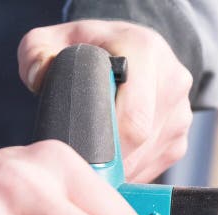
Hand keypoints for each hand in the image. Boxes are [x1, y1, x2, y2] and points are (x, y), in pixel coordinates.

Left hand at [18, 20, 193, 182]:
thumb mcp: (56, 39)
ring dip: (119, 169)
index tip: (79, 157)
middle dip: (108, 162)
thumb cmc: (91, 50)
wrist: (129, 52)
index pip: (133, 118)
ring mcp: (181, 113)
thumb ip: (36, 53)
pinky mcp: (181, 138)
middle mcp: (172, 81)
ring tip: (93, 160)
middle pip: (140, 143)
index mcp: (145, 51)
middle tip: (78, 168)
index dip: (103, 145)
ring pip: (147, 159)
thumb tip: (38, 79)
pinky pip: (154, 167)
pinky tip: (112, 160)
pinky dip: (131, 171)